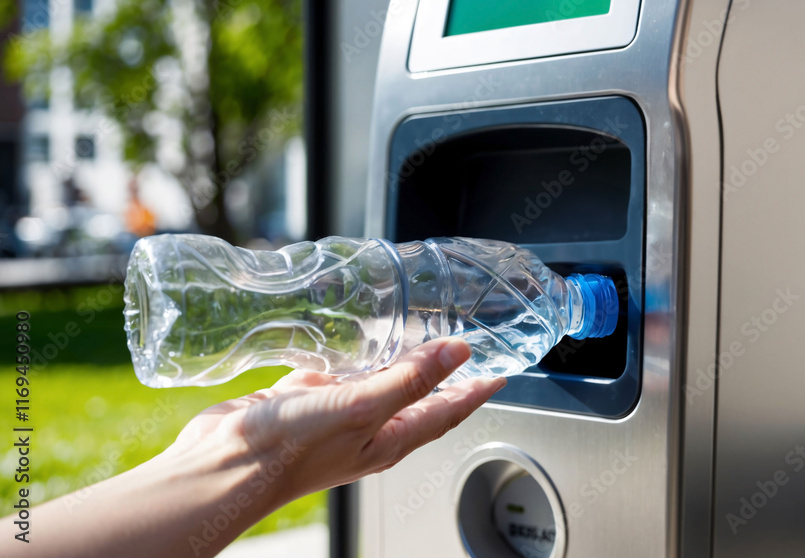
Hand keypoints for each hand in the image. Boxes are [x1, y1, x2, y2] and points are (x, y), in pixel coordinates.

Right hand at [163, 337, 505, 505]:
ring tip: (418, 328)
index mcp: (390, 437)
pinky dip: (351, 353)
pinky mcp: (305, 398)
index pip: (447, 412)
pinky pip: (338, 372)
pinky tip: (352, 333)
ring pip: (378, 381)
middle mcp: (368, 427)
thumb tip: (458, 353)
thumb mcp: (362, 409)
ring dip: (398, 358)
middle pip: (419, 396)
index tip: (501, 371)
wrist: (223, 466)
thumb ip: (410, 380)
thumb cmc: (289, 450)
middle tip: (464, 343)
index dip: (476, 391)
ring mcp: (336, 414)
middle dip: (444, 373)